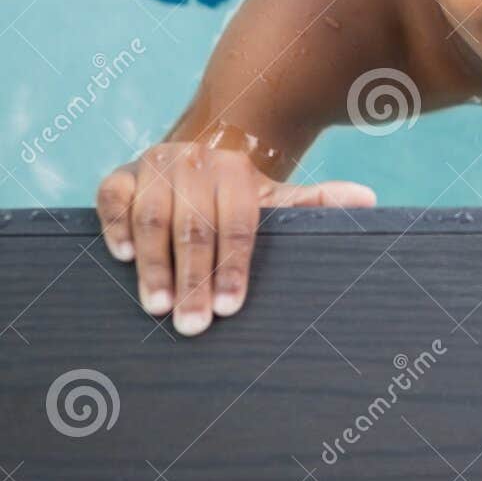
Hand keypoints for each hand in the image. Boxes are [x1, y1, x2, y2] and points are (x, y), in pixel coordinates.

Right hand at [96, 142, 375, 335]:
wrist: (201, 155)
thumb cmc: (240, 195)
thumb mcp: (277, 200)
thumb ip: (316, 204)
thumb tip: (368, 200)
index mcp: (236, 171)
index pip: (237, 224)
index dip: (234, 267)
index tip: (232, 307)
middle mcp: (194, 163)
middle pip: (193, 227)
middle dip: (193, 280)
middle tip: (194, 325)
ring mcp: (154, 166)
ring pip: (152, 217)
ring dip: (155, 264)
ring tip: (158, 308)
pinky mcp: (120, 176)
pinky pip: (112, 200)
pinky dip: (116, 227)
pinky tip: (124, 259)